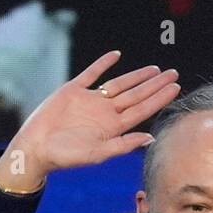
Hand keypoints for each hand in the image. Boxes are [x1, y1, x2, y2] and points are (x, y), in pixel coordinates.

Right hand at [0, 51, 181, 190]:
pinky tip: (116, 56)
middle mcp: (106, 113)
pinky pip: (91, 74)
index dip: (159, 99)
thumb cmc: (67, 157)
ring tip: (154, 69)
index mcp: (114, 128)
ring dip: (136, 76)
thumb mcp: (98, 153)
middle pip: (136, 96)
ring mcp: (91, 101)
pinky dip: (103, 64)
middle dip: (155, 85)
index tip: (175, 88)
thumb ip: (124, 145)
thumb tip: (151, 138)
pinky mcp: (73, 91)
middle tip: (173, 73)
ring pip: (119, 84)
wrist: (37, 148)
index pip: (143, 110)